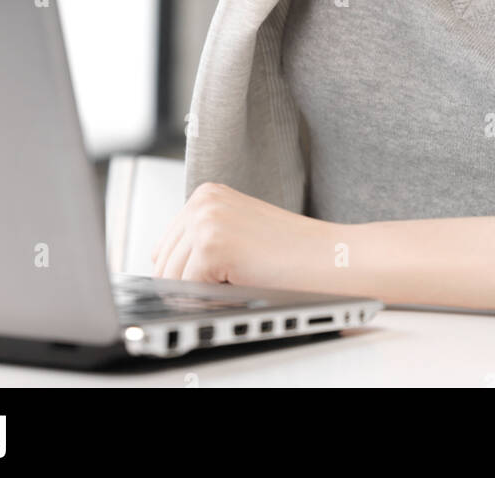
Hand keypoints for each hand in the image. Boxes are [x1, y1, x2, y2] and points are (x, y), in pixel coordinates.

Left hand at [149, 182, 339, 293]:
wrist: (330, 257)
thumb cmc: (291, 254)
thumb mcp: (238, 234)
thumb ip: (200, 241)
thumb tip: (164, 271)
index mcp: (207, 194)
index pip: (166, 249)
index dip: (186, 274)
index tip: (212, 281)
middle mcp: (203, 200)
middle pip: (164, 265)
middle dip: (192, 285)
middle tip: (233, 283)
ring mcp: (206, 220)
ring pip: (173, 280)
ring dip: (203, 292)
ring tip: (241, 280)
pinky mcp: (212, 246)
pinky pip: (189, 291)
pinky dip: (212, 301)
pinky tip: (243, 284)